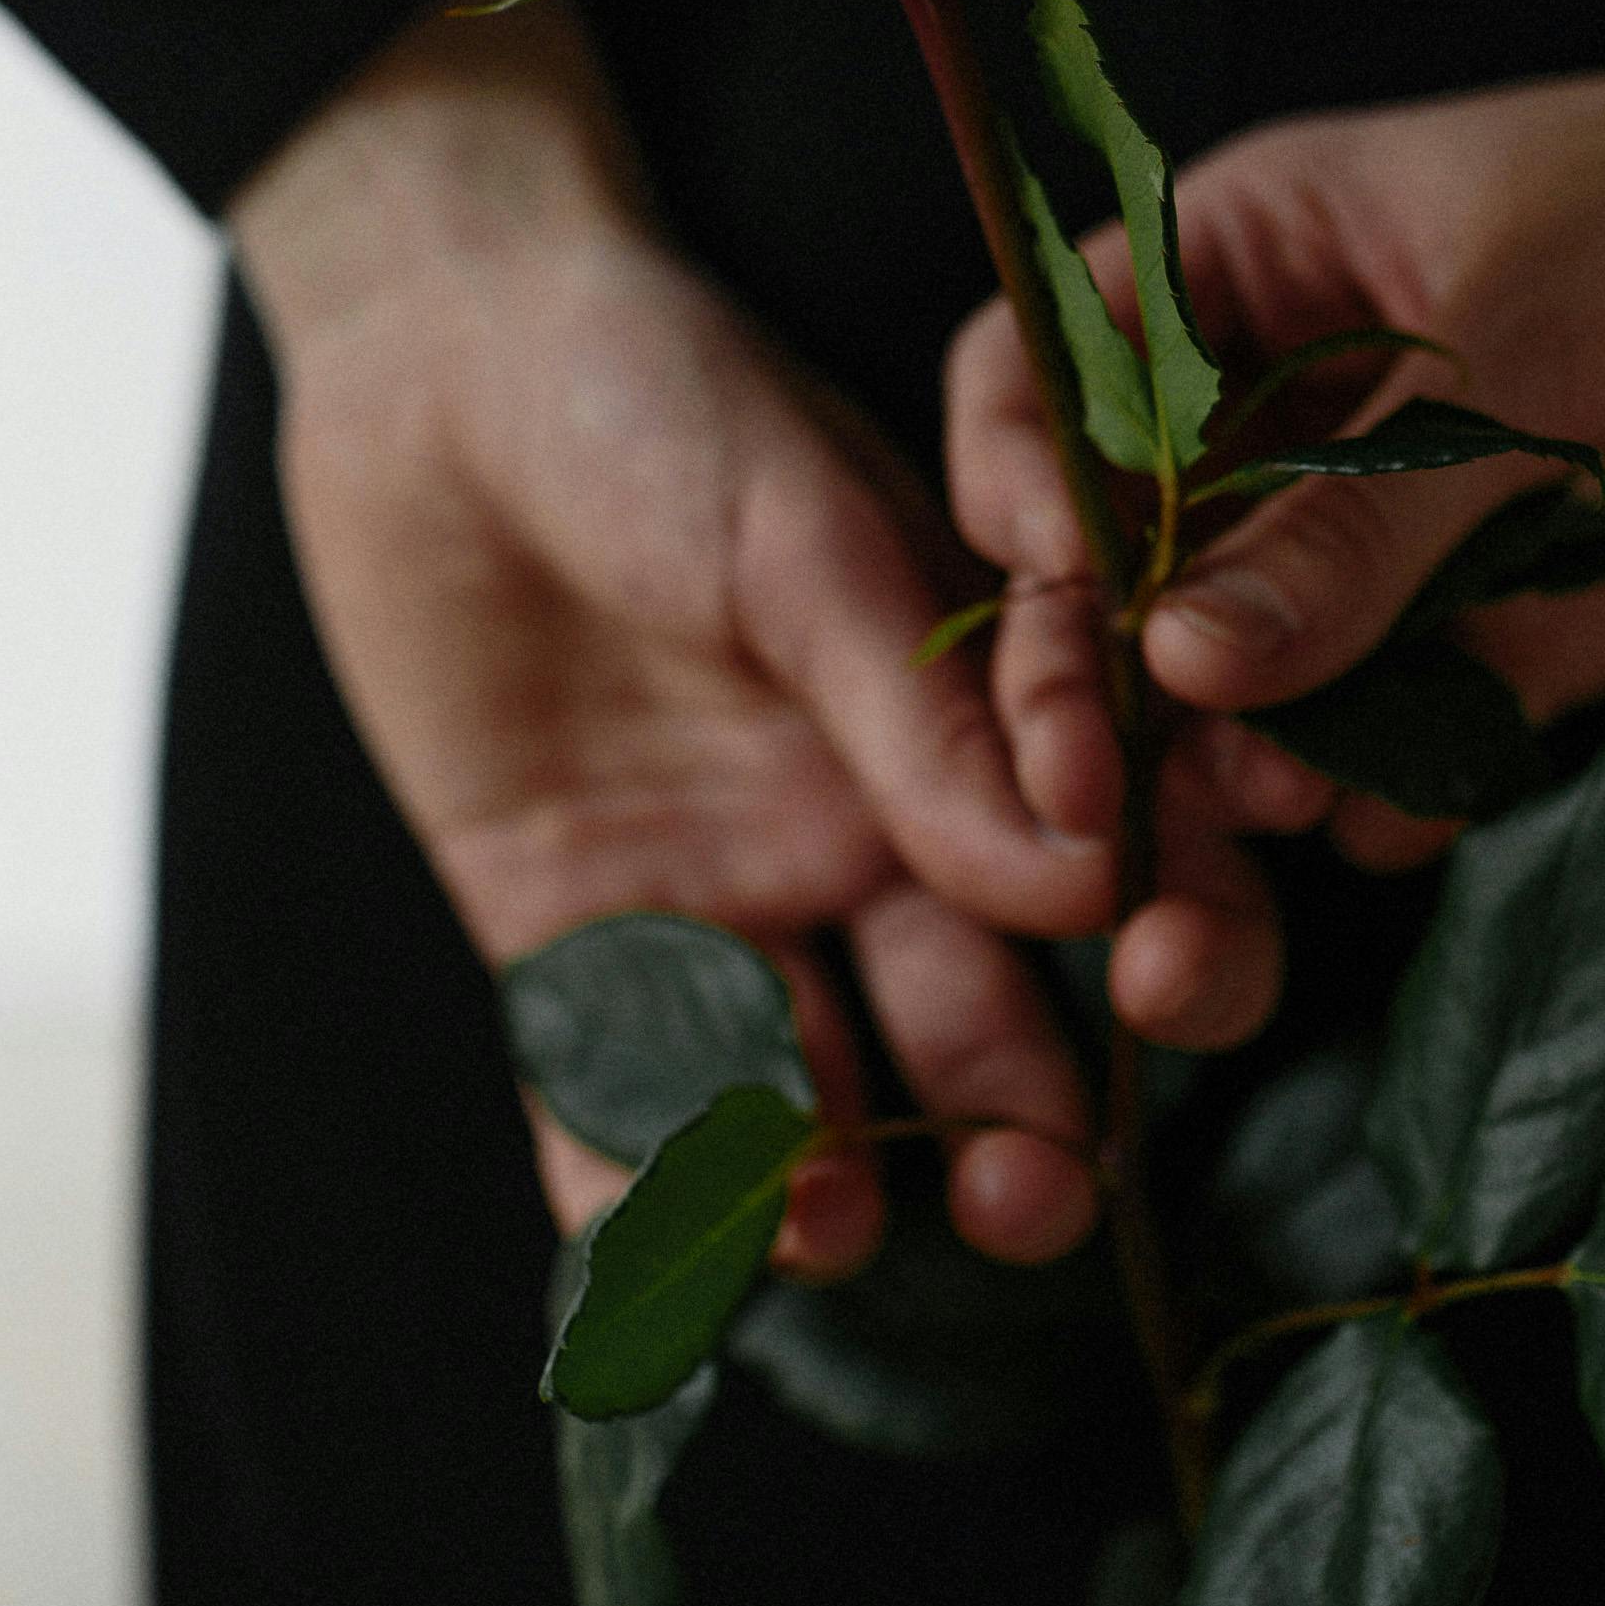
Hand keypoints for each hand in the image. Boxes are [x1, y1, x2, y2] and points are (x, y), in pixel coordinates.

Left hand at [229, 0, 1116, 1272]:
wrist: (437, 353)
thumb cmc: (653, 395)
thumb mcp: (809, 540)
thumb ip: (930, 715)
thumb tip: (1086, 874)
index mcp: (963, 731)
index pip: (1099, 877)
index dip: (1156, 949)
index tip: (1167, 995)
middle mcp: (858, 840)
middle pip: (975, 1030)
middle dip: (1019, 1131)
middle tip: (1037, 1197)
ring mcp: (712, 893)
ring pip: (803, 1085)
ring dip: (832, 1176)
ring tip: (836, 1216)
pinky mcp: (556, 927)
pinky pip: (602, 1085)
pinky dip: (624, 1182)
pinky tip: (649, 1252)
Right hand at [947, 0, 1604, 914]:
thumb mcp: (1516, 322)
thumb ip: (1352, 513)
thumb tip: (1181, 663)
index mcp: (1245, 265)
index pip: (1050, 380)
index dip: (1025, 495)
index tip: (1065, 606)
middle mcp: (1292, 412)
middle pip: (1124, 568)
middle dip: (1102, 690)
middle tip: (1108, 807)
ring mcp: (1394, 536)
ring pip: (1249, 685)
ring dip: (1232, 776)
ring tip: (1256, 835)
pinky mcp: (1506, 636)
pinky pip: (1397, 745)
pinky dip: (1383, 800)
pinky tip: (1393, 823)